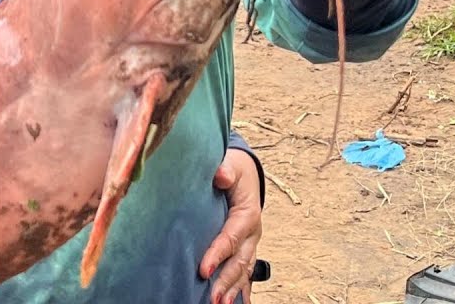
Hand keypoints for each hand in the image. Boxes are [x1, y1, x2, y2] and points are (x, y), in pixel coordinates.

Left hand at [200, 148, 262, 303]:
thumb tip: (221, 175)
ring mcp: (251, 242)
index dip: (217, 253)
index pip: (231, 237)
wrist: (244, 170)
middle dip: (226, 280)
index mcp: (248, 213)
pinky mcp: (246, 247)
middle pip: (239, 260)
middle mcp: (252, 232)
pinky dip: (241, 288)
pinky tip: (234, 302)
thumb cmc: (233, 168)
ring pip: (244, 269)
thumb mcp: (231, 164)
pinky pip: (245, 271)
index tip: (202, 269)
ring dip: (233, 288)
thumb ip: (226, 170)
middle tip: (213, 297)